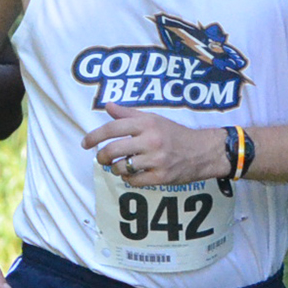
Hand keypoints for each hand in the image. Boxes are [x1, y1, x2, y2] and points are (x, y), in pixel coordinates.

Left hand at [82, 105, 224, 185]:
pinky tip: (133, 174)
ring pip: (121, 167)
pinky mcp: (161, 177)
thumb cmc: (175, 134)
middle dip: (102, 156)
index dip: (94, 136)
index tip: (85, 143)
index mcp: (147, 123)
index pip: (113, 128)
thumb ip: (129, 114)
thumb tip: (108, 106)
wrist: (202, 151)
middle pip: (113, 150)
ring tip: (120, 165)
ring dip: (116, 168)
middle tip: (102, 158)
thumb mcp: (154, 118)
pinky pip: (133, 181)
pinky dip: (128, 178)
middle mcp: (151, 140)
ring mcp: (156, 160)